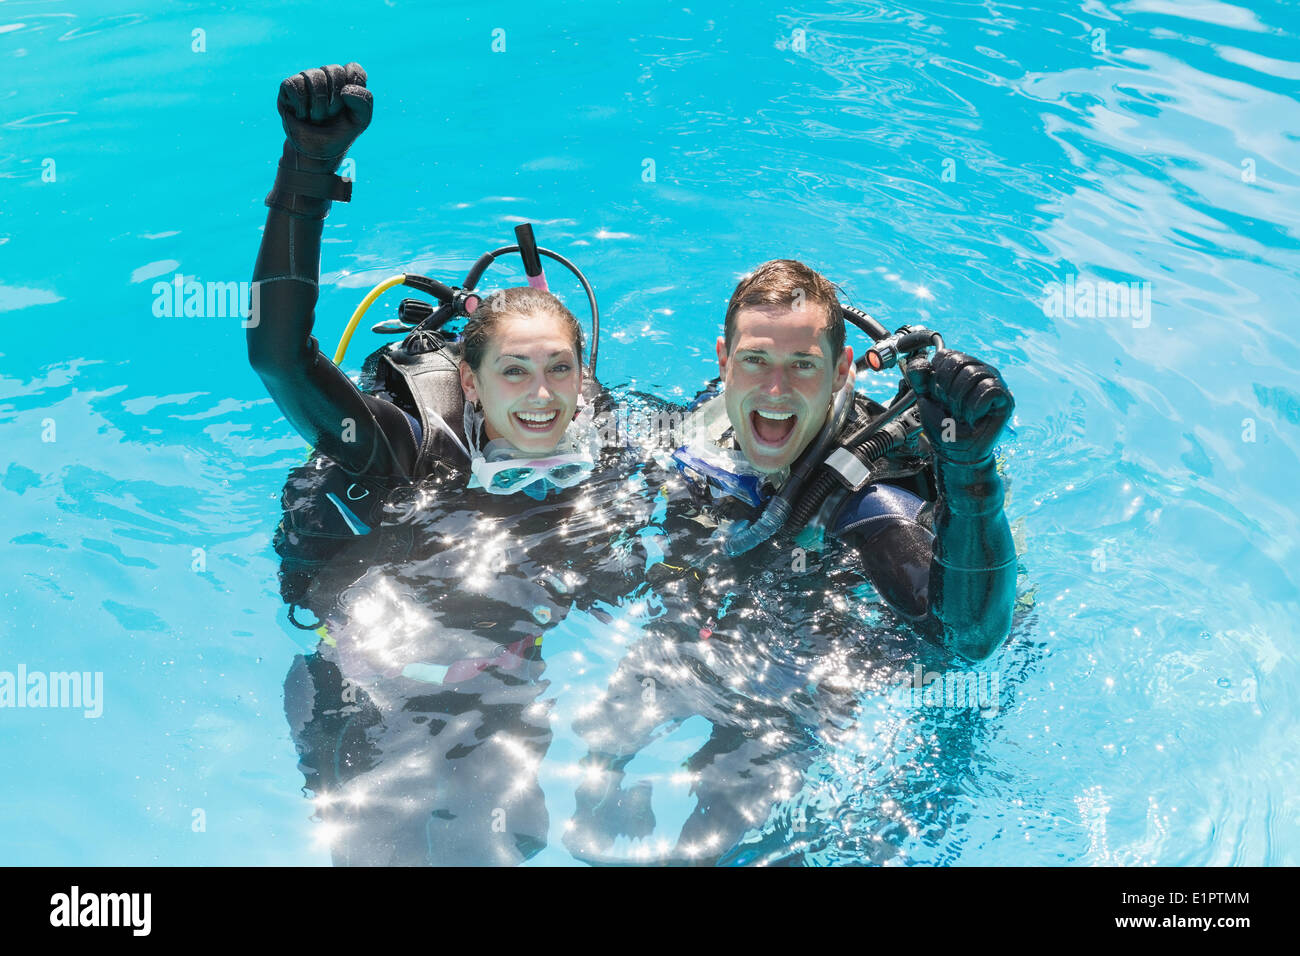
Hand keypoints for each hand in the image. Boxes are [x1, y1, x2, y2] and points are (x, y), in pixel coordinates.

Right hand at [277, 63, 372, 169]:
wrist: (317, 152)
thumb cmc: (340, 133)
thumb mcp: (361, 120)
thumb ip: (364, 102)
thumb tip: (344, 90)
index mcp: (347, 81)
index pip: (354, 69)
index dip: (353, 88)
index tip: (349, 107)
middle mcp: (327, 76)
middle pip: (334, 70)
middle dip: (336, 100)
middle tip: (331, 115)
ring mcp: (307, 79)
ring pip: (313, 76)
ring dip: (318, 105)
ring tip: (316, 117)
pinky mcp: (289, 87)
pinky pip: (295, 84)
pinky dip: (301, 104)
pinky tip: (302, 115)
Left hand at [904, 349, 1013, 464]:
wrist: (955, 452)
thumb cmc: (944, 426)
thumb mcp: (926, 399)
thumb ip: (920, 379)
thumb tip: (921, 363)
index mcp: (963, 368)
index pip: (947, 355)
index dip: (937, 376)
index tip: (938, 396)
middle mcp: (981, 370)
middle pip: (959, 362)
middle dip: (947, 389)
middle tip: (950, 408)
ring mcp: (995, 382)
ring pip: (973, 374)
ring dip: (960, 400)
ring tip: (961, 414)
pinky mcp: (1005, 398)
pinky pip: (989, 389)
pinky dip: (975, 406)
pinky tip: (973, 417)